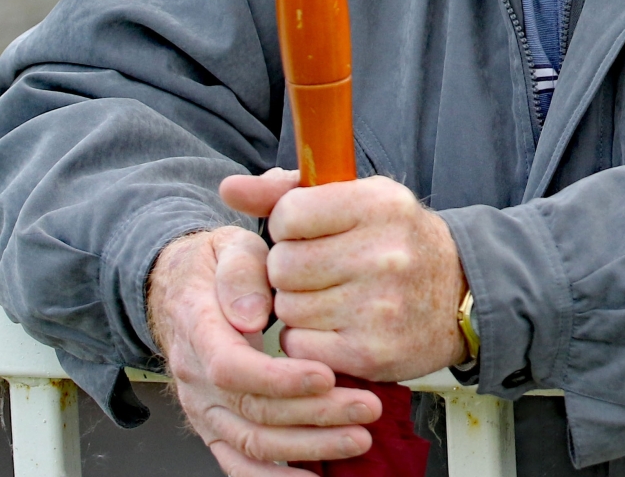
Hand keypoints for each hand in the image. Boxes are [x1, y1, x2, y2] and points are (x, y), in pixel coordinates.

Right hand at [146, 222, 379, 475]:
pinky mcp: (216, 424)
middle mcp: (196, 378)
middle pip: (252, 412)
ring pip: (251, 442)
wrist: (179, 288)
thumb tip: (249, 312)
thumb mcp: (228, 249)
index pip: (233, 368)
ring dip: (307, 447)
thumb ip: (241, 273)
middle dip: (314, 415)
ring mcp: (204, 407)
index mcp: (198, 330)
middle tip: (365, 407)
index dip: (279, 378)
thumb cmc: (214, 267)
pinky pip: (238, 461)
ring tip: (356, 438)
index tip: (324, 374)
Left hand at [222, 171, 469, 380]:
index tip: (313, 235)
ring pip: (286, 308)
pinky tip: (336, 328)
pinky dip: (308, 340)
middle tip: (323, 271)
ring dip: (298, 306)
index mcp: (380, 204)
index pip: (289, 214)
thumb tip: (228, 187)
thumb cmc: (398, 242)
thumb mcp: (359, 200)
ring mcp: (378, 307)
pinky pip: (298, 345)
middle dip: (290, 271)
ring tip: (334, 299)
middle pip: (282, 266)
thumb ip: (289, 193)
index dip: (290, 228)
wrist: (461, 295)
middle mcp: (383, 254)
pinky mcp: (371, 353)